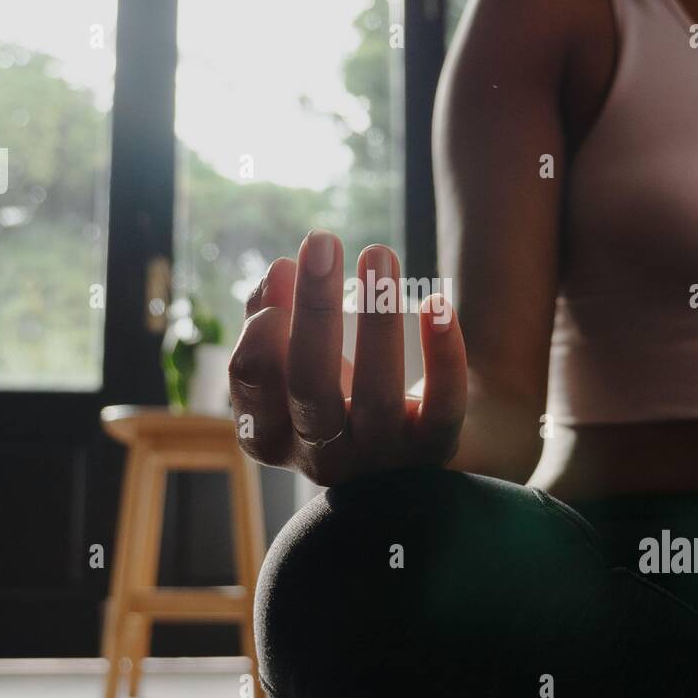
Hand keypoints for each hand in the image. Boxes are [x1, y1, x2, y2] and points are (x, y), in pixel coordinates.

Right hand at [229, 229, 466, 485]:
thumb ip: (273, 319)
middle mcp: (320, 457)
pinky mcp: (432, 451)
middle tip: (322, 240)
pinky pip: (442, 410)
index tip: (282, 268)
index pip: (253, 383)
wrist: (403, 451)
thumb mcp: (294, 364)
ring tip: (378, 252)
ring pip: (377, 395)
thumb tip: (280, 270)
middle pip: (309, 385)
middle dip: (314, 309)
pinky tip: (437, 304)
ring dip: (377, 320)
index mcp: (272, 434)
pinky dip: (444, 359)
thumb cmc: (333, 396)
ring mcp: (378, 458)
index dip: (261, 326)